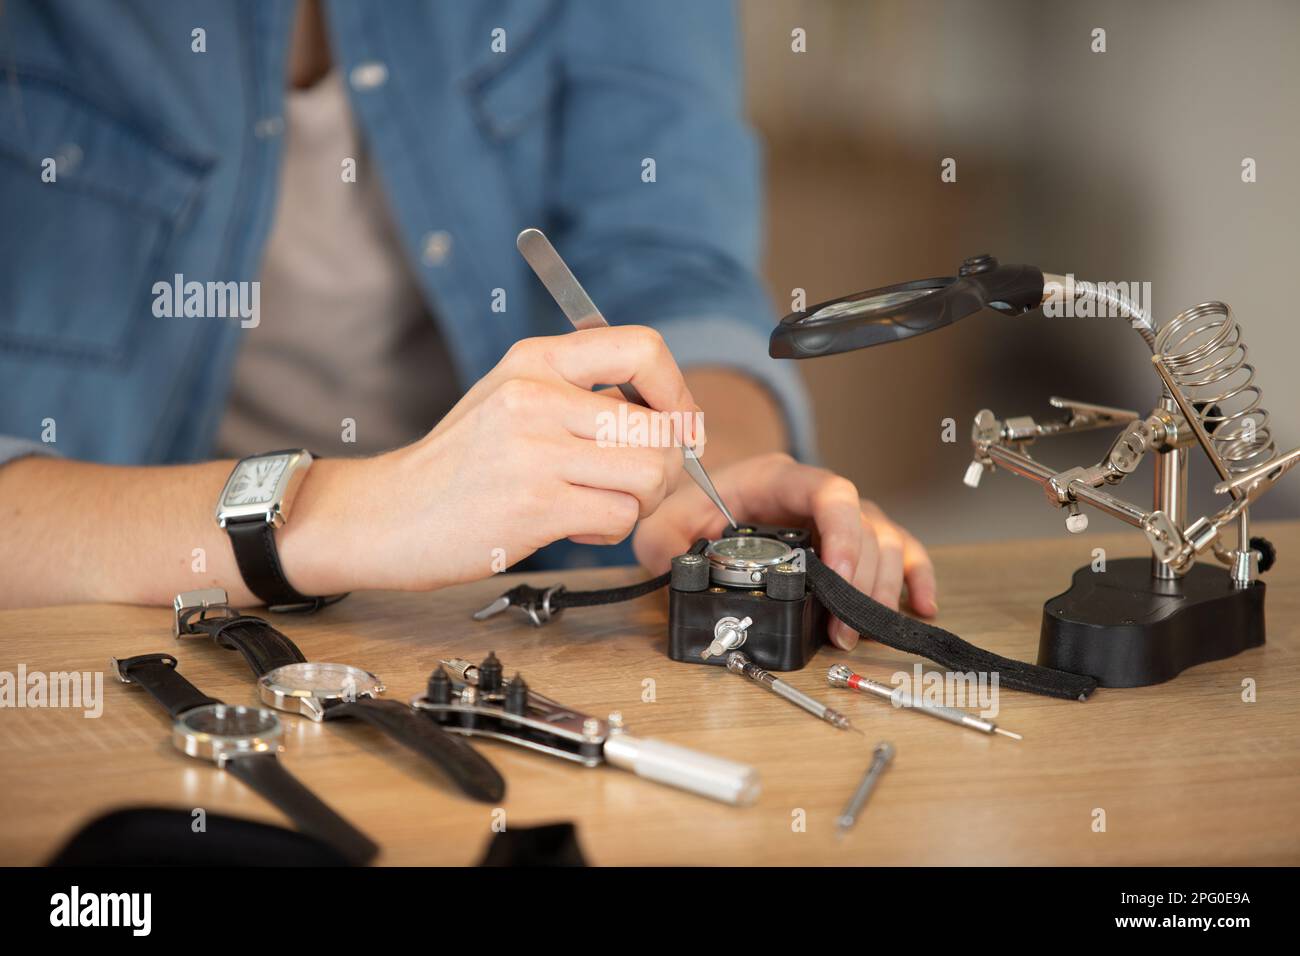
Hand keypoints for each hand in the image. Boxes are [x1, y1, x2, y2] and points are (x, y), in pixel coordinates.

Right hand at [286, 327, 697, 592]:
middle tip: (636, 483)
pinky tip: (575, 527)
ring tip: (600, 504)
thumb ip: (579, 393)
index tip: (675, 425)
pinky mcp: (535, 505)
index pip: (643, 349)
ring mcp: (535, 450)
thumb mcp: (510, 397)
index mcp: (535, 359)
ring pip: (650, 473)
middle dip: (666, 466)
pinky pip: (620, 515)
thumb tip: (668, 415)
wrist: (386, 514)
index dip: (676, 393)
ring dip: (640, 501)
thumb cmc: (457, 464)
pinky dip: (610, 530)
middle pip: (661, 426)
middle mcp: (537, 396)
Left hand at [631, 452, 937, 649]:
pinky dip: (913, 577)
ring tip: (855, 634)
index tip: (839, 577)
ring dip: (880, 590)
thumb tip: (684, 570)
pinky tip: (920, 605)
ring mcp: (839, 515)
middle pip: (867, 524)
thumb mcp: (665, 520)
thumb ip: (668, 543)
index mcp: (777, 477)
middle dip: (862, 581)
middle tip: (842, 630)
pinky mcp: (851, 539)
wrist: (698, 496)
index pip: (830, 492)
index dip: (843, 533)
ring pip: (886, 541)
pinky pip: (898, 549)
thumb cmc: (688, 504)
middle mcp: (815, 493)